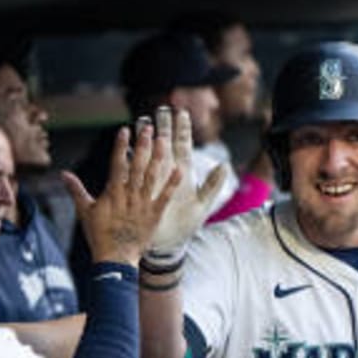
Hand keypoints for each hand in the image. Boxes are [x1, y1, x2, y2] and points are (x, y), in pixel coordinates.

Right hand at [69, 119, 178, 266]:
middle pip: (137, 167)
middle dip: (142, 146)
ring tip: (164, 141)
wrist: (114, 260)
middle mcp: (129, 196)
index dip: (121, 147)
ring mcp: (142, 205)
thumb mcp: (85, 211)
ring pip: (152, 178)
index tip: (125, 130)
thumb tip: (63, 174)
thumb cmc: (99, 235)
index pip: (117, 165)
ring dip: (158, 158)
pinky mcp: (154, 215)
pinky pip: (164, 197)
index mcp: (112, 193)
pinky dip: (172, 184)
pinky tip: (180, 169)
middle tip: (149, 128)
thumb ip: (76, 190)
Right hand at [145, 107, 227, 260]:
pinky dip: (136, 164)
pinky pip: (140, 179)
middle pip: (164, 146)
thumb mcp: (203, 205)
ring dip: (149, 141)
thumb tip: (225, 165)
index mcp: (181, 174)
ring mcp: (154, 184)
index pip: (182, 146)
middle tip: (160, 109)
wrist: (168, 248)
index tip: (180, 112)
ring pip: (151, 157)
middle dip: (163, 127)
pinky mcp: (145, 197)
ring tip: (146, 124)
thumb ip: (214, 185)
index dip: (181, 129)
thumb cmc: (183, 226)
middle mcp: (167, 175)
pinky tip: (132, 152)